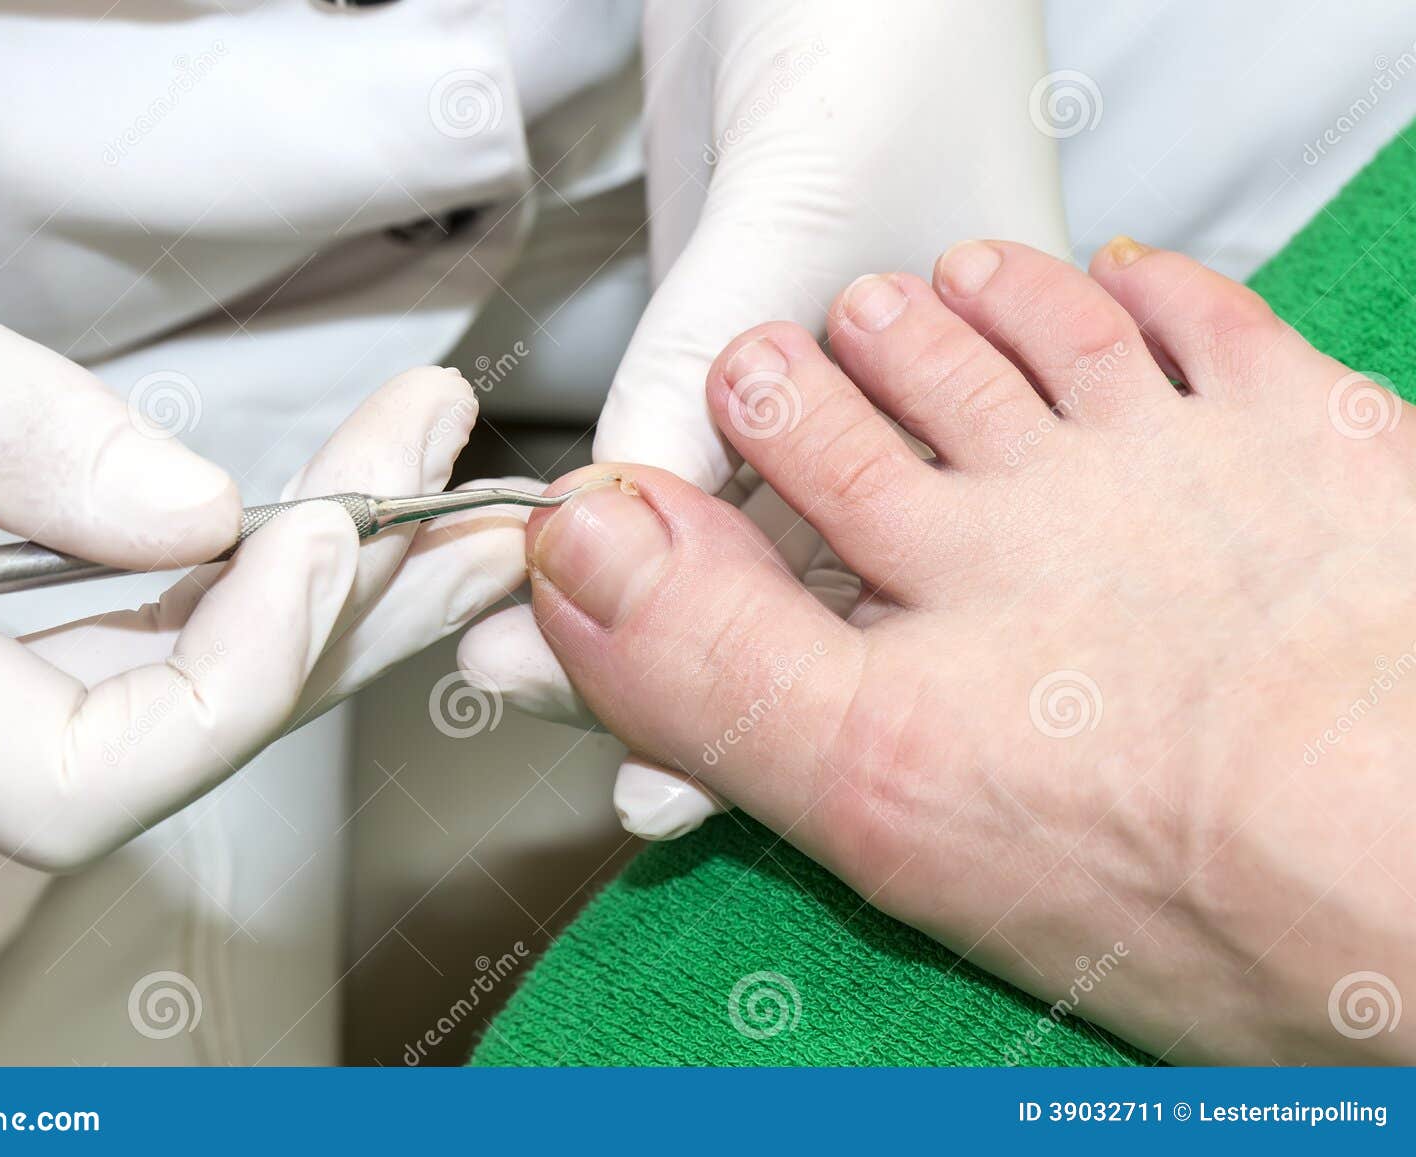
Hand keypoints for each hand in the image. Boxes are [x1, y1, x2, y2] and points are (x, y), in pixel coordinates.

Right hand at [0, 222, 524, 868]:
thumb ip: (5, 442)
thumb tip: (200, 519)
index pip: (89, 777)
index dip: (238, 672)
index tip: (332, 530)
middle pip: (188, 731)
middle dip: (353, 617)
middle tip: (486, 519)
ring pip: (196, 677)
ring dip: (342, 588)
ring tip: (452, 491)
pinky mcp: (6, 634)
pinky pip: (162, 627)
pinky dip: (265, 566)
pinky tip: (351, 502)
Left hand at [463, 0, 1071, 838]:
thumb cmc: (884, 31)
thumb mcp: (797, 210)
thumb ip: (707, 372)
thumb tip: (621, 522)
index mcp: (981, 423)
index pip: (854, 601)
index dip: (756, 706)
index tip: (654, 793)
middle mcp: (899, 426)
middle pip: (778, 584)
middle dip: (659, 665)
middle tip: (534, 716)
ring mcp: (810, 389)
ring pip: (715, 527)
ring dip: (618, 591)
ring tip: (511, 663)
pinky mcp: (730, 332)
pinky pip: (673, 448)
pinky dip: (614, 503)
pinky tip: (560, 556)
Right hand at [518, 239, 1415, 1062]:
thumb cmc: (1164, 870)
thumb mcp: (873, 797)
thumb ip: (711, 666)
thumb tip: (584, 551)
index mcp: (937, 581)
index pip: (803, 466)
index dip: (745, 419)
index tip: (722, 388)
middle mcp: (1042, 493)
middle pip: (918, 385)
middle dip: (846, 353)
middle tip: (813, 332)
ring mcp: (1180, 453)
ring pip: (1049, 335)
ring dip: (984, 302)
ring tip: (944, 282)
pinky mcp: (1315, 435)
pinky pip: (1216, 326)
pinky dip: (1161, 292)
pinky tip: (1136, 281)